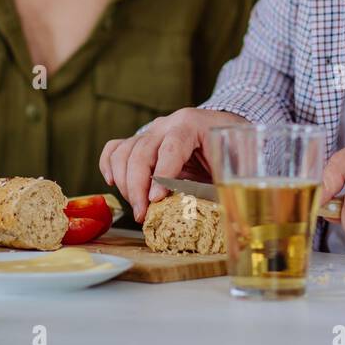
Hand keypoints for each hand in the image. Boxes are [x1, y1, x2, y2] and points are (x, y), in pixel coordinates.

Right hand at [99, 108, 246, 222]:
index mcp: (192, 125)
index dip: (162, 175)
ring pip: (123, 152)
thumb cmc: (232, 149)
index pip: (171, 147)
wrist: (226, 129)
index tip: (156, 200)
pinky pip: (115, 149)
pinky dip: (109, 166)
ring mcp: (150, 132)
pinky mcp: (140, 141)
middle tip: (142, 214)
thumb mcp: (235, 165)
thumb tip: (228, 219)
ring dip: (123, 183)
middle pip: (142, 152)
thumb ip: (227, 185)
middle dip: (138, 187)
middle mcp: (166, 125)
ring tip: (137, 208)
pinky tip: (113, 184)